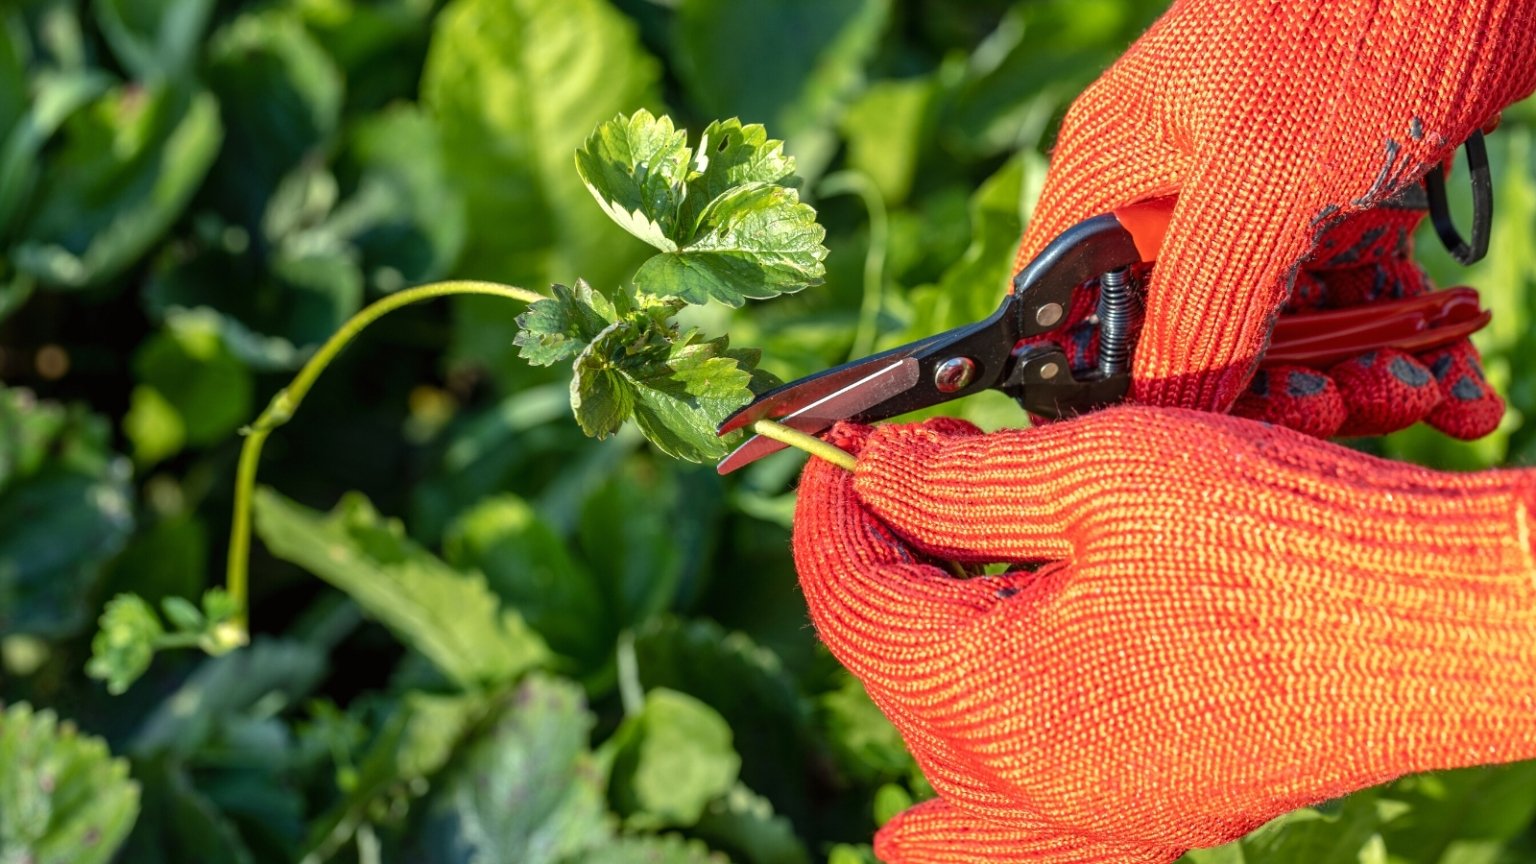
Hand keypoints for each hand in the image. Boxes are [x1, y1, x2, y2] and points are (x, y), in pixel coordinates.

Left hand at [794, 412, 1535, 862]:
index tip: (838, 454)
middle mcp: (1027, 782)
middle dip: (874, 567)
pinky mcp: (1147, 812)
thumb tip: (874, 473)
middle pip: (890, 668)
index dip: (830, 513)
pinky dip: (957, 822)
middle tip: (898, 484)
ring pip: (942, 747)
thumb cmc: (1279, 542)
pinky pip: (1012, 839)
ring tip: (937, 571)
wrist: (1436, 623)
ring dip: (916, 653)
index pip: (855, 600)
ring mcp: (1090, 813)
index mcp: (995, 698)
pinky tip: (918, 833)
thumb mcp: (1097, 476)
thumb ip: (960, 484)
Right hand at [1015, 0, 1535, 415]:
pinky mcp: (1352, 202)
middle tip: (1339, 413)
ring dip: (1356, 381)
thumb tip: (1155, 419)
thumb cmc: (1368, 20)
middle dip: (1263, 394)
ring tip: (1424, 394)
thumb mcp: (1270, 181)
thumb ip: (1201, 305)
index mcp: (1121, 173)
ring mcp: (1269, 200)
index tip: (1178, 442)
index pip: (1067, 307)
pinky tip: (1463, 391)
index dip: (1105, 386)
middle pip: (1186, 337)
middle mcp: (1182, 193)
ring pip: (1283, 333)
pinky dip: (1413, 351)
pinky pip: (1362, 302)